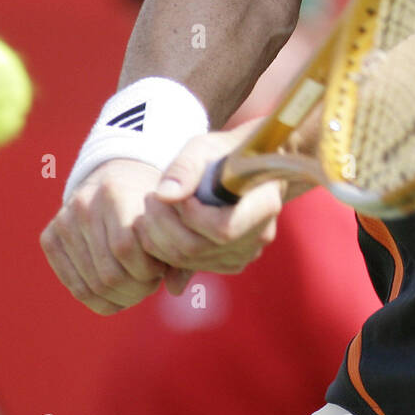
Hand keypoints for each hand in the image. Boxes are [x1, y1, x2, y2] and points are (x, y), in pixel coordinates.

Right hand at [40, 158, 192, 315]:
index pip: (125, 248)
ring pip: (91, 285)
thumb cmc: (151, 201)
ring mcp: (63, 222)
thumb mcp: (169, 214)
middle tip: (150, 283)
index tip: (161, 269)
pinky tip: (119, 293)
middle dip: (136, 289)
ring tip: (137, 286)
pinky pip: (74, 287)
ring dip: (120, 297)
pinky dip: (100, 300)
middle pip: (108, 273)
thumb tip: (178, 290)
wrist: (116, 177)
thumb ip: (179, 247)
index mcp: (114, 191)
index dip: (148, 270)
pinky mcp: (50, 238)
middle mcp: (83, 205)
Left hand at [135, 127, 286, 275]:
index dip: (192, 215)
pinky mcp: (225, 263)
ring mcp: (243, 254)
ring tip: (153, 206)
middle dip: (165, 224)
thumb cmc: (225, 153)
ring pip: (188, 260)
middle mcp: (258, 236)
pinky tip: (157, 225)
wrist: (243, 167)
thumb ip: (185, 168)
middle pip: (199, 248)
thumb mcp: (205, 147)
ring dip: (158, 235)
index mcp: (264, 205)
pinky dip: (163, 249)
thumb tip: (164, 195)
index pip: (224, 229)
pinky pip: (187, 267)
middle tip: (151, 197)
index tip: (178, 193)